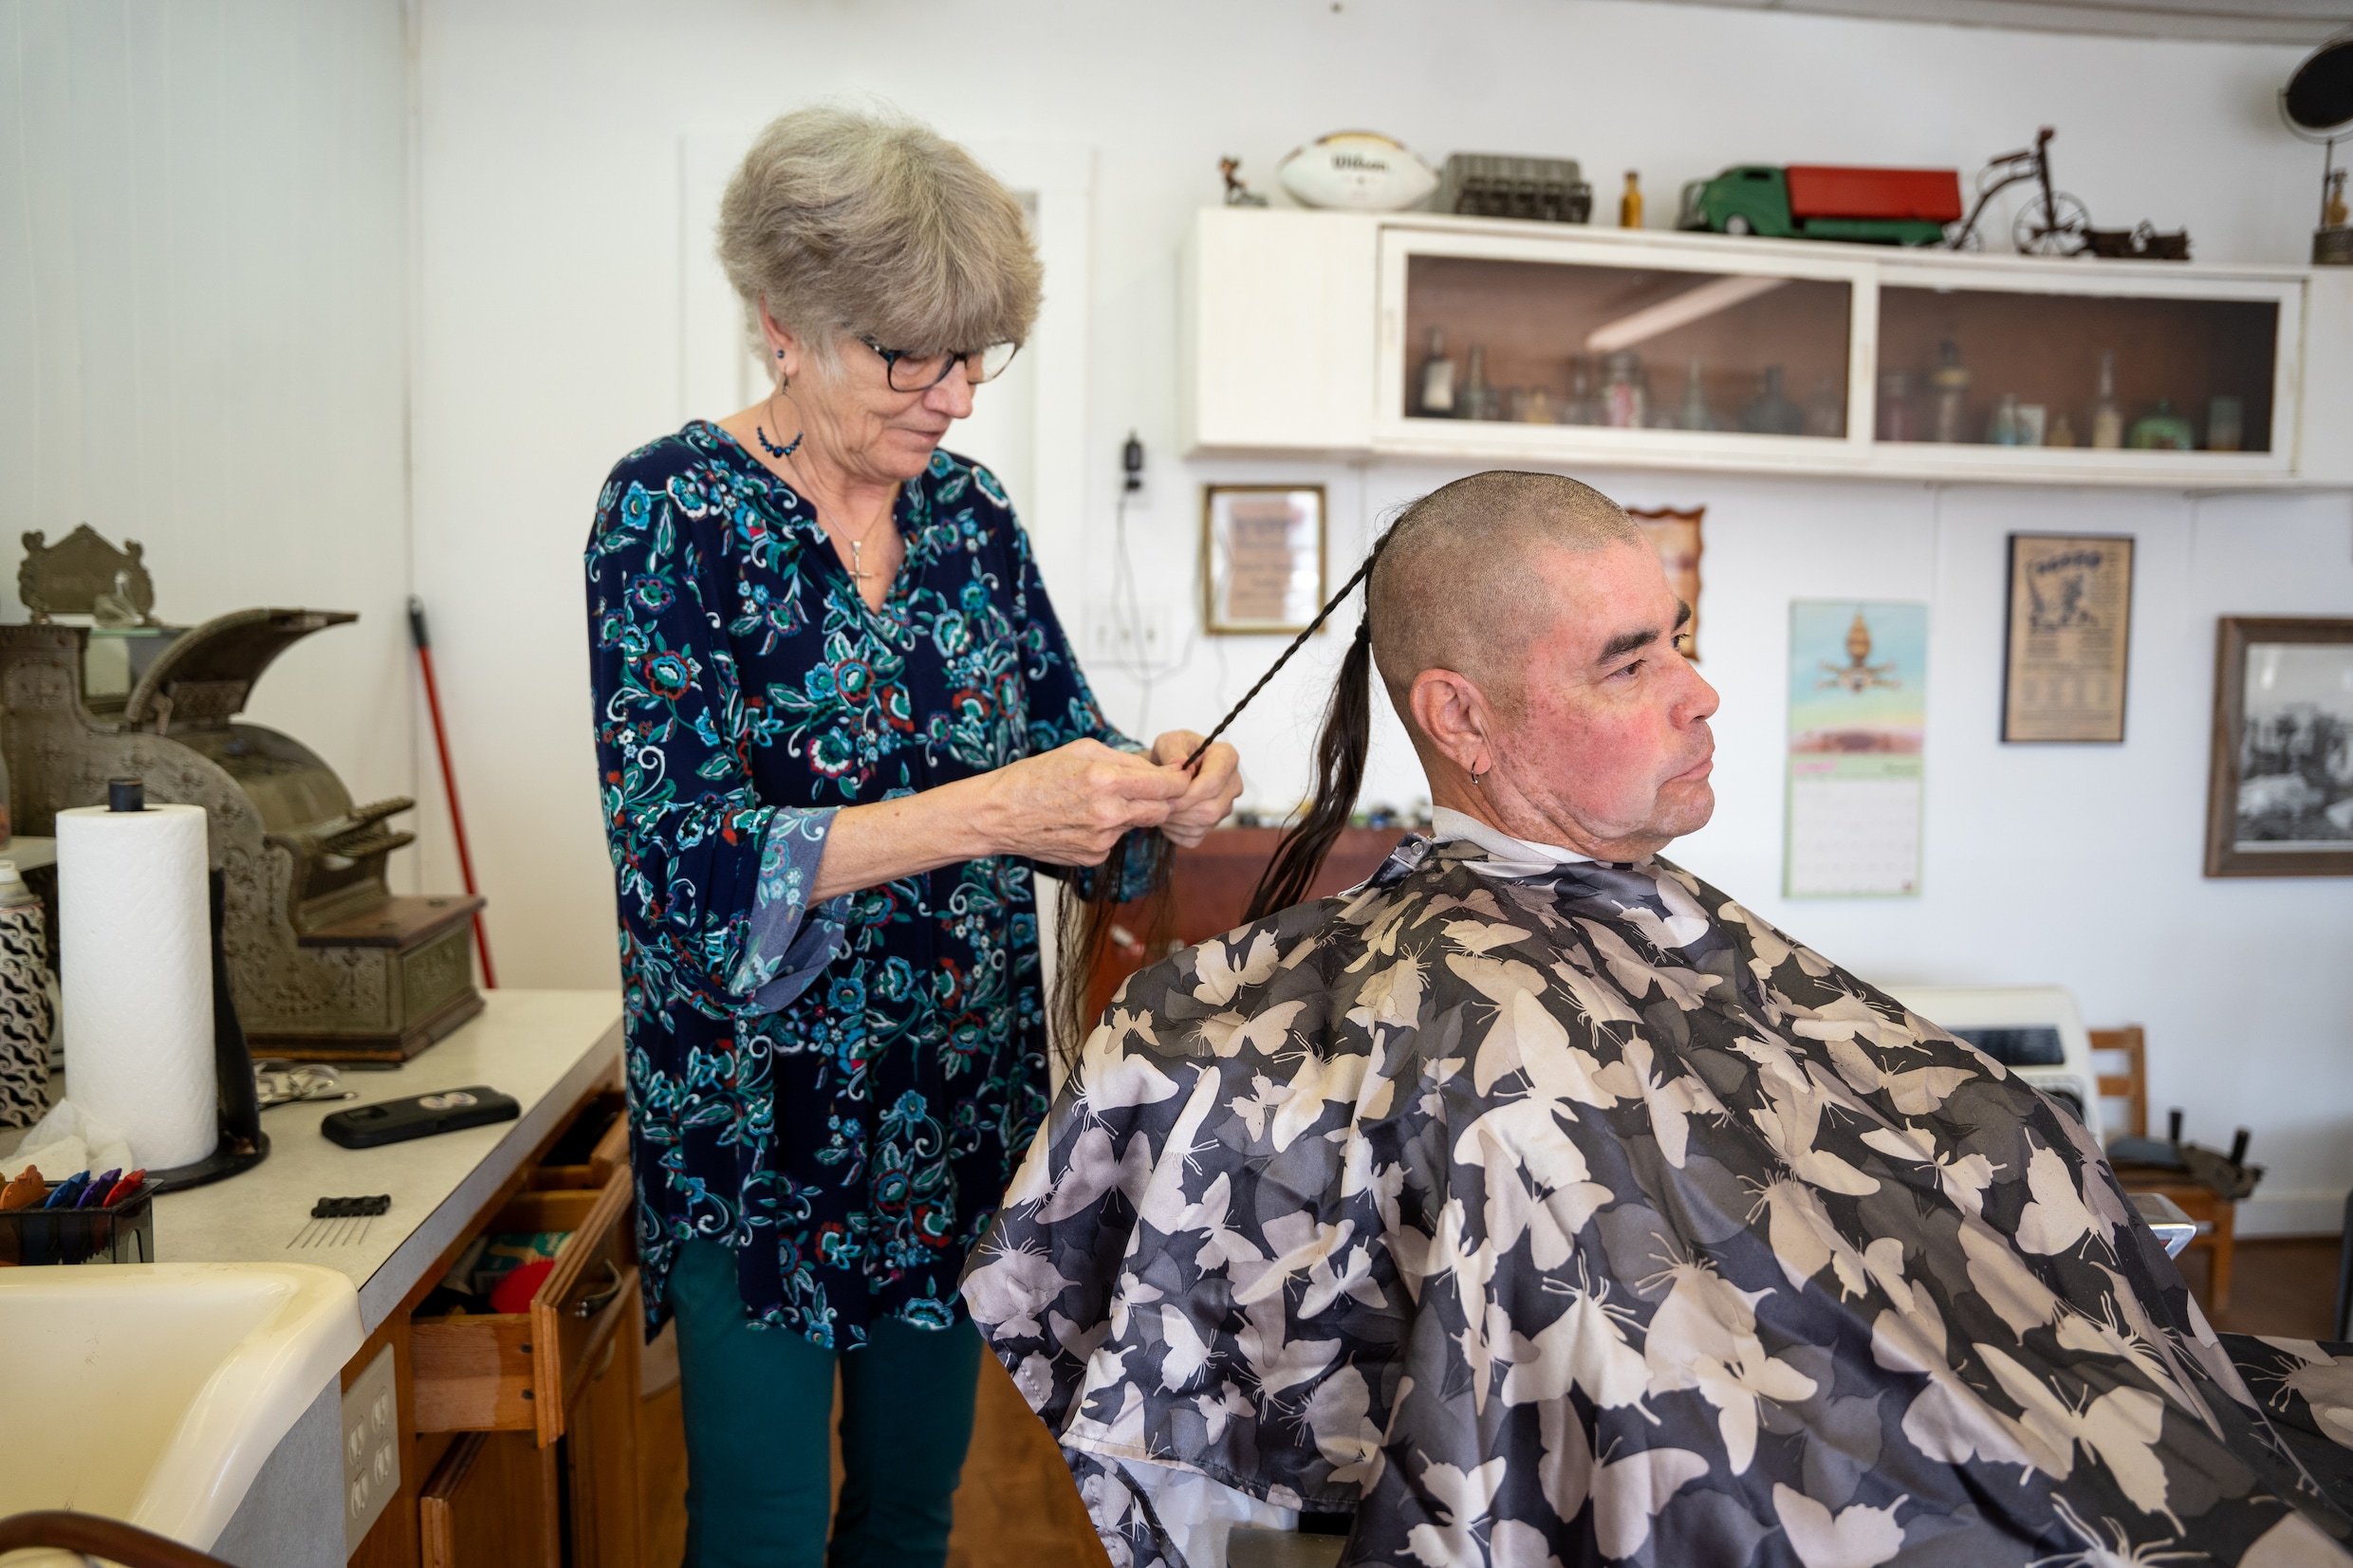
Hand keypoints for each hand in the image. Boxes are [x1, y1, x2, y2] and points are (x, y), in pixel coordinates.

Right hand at [975, 739, 1189, 865]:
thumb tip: (1162, 768)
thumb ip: (1126, 760)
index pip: (1168, 785)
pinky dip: (1108, 829)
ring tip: (1095, 801)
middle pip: (1162, 810)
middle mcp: (1109, 814)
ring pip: (1137, 824)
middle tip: (1148, 787)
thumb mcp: (1082, 751)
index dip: (1179, 779)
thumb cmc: (1035, 777)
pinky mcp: (1094, 857)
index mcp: (1107, 781)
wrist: (1000, 814)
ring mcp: (1102, 840)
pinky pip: (1116, 839)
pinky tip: (1081, 820)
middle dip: (1162, 798)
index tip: (1180, 775)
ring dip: (1129, 812)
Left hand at [1150, 730, 1242, 847]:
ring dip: (1175, 820)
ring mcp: (1226, 807)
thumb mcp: (1169, 742)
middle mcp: (1233, 784)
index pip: (1214, 782)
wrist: (1170, 770)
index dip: (1189, 793)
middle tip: (1158, 804)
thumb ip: (1173, 751)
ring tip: (1159, 807)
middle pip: (1211, 808)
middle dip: (1181, 810)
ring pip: (1203, 824)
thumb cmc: (1173, 752)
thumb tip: (1181, 767)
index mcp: (1227, 758)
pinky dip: (1174, 831)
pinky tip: (1166, 815)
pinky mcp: (1214, 825)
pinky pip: (1194, 836)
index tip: (1167, 794)